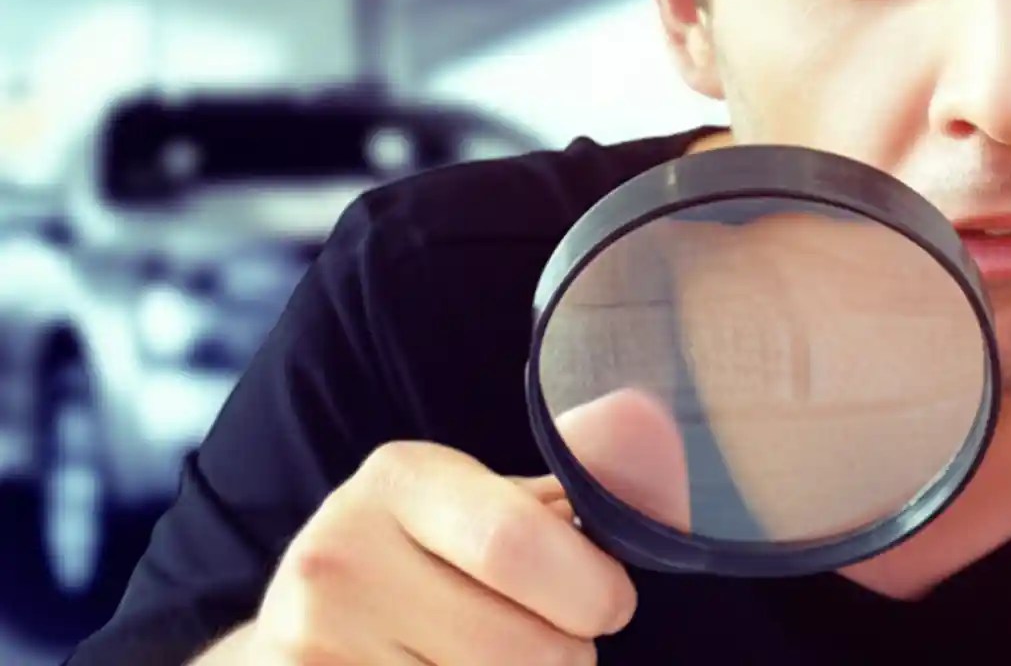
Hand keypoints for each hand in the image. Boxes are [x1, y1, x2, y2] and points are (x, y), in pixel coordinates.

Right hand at [200, 390, 683, 665]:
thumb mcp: (487, 507)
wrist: (301, 636)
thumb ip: (576, 487)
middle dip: (570, 657)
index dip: (592, 591)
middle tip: (546, 641)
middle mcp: (339, 556)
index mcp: (400, 479)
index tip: (609, 604)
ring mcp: (314, 644)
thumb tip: (649, 427)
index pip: (518, 545)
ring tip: (481, 661)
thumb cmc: (426, 565)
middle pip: (528, 649)